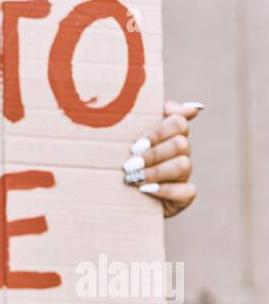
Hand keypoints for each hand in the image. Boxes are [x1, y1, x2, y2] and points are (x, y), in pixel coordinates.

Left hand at [122, 100, 201, 218]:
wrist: (114, 193)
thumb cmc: (119, 158)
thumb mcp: (124, 134)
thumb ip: (145, 113)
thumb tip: (189, 108)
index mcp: (169, 134)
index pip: (178, 122)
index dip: (158, 132)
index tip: (136, 144)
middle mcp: (181, 152)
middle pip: (181, 144)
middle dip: (153, 154)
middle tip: (130, 164)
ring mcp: (184, 174)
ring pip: (184, 165)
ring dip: (156, 172)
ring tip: (134, 178)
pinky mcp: (185, 196)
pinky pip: (188, 191)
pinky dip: (166, 191)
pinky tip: (146, 191)